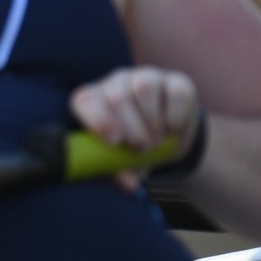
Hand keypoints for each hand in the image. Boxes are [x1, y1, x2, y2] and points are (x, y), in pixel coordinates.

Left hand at [71, 66, 200, 185]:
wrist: (169, 137)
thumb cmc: (134, 147)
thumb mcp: (122, 161)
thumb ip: (119, 171)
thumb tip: (128, 183)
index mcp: (93, 100)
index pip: (84, 101)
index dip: (98, 121)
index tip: (115, 142)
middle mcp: (115, 82)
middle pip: (116, 96)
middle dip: (132, 129)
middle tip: (142, 148)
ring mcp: (146, 77)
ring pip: (144, 87)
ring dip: (152, 121)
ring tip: (156, 140)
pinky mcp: (176, 81)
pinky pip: (176, 93)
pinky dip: (175, 117)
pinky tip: (173, 129)